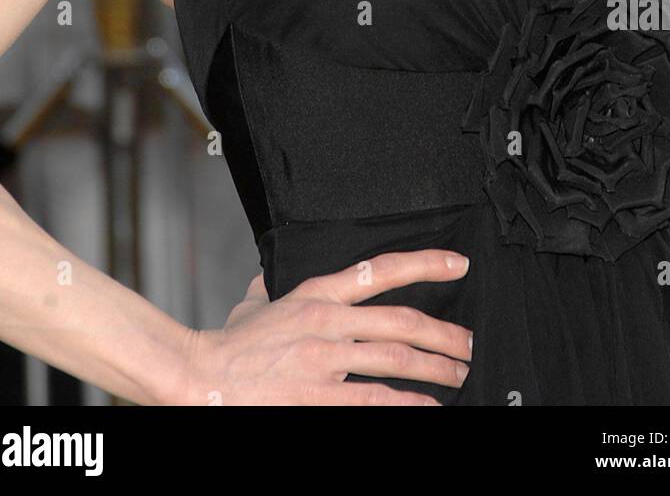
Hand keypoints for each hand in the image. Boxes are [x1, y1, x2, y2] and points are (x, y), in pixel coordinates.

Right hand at [178, 249, 472, 405]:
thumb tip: (269, 281)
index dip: (425, 264)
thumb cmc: (228, 346)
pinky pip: (375, 397)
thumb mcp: (255, 304)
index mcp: (316, 293)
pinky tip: (427, 405)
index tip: (457, 265)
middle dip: (443, 332)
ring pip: (395, 357)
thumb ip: (271, 290)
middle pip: (400, 320)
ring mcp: (325, 359)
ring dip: (435, 367)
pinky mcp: (319, 395)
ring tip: (457, 374)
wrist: (202, 378)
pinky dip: (407, 402)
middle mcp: (326, 320)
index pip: (381, 269)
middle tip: (467, 343)